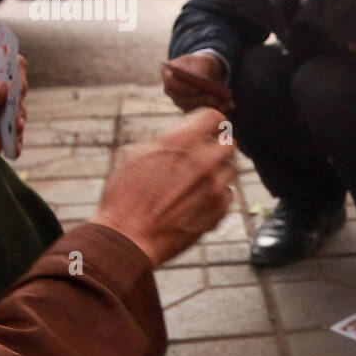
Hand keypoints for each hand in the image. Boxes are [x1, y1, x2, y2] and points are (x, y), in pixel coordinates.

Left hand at [0, 42, 26, 153]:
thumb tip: (5, 90)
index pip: (10, 63)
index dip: (17, 78)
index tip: (15, 95)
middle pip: (14, 92)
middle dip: (15, 111)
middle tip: (14, 125)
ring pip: (9, 114)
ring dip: (11, 129)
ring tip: (11, 143)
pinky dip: (5, 138)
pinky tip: (11, 148)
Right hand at [88, 107, 237, 266]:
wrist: (128, 237)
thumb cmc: (125, 196)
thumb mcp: (134, 155)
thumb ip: (164, 142)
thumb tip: (179, 137)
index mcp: (181, 142)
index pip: (214, 117)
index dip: (211, 122)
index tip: (208, 128)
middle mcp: (203, 161)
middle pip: (229, 143)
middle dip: (217, 146)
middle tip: (203, 155)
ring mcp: (214, 187)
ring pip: (230, 169)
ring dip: (217, 172)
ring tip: (195, 181)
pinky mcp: (219, 210)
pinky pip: (228, 194)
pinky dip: (216, 196)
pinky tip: (196, 201)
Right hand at [161, 52, 227, 111]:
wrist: (205, 72)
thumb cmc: (201, 63)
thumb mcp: (202, 61)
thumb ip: (200, 69)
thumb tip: (202, 81)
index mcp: (168, 74)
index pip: (170, 83)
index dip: (183, 88)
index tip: (197, 89)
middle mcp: (171, 91)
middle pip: (182, 100)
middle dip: (200, 100)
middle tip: (215, 98)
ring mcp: (180, 102)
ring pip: (192, 108)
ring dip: (209, 106)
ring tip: (225, 101)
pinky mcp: (191, 109)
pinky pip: (201, 113)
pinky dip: (215, 109)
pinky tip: (227, 105)